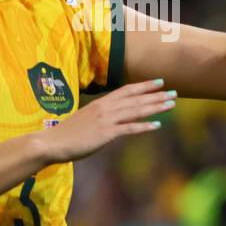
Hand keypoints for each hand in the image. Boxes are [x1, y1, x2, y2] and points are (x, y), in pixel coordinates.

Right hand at [39, 79, 173, 163]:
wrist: (51, 143)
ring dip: (155, 107)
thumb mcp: (87, 119)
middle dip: (156, 96)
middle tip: (174, 93)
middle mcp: (105, 108)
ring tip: (171, 105)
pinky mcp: (105, 133)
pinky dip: (144, 126)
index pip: (127, 90)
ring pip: (136, 111)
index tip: (160, 82)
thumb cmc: (68, 134)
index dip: (144, 86)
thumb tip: (115, 119)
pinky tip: (157, 125)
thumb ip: (103, 116)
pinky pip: (128, 128)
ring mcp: (105, 120)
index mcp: (101, 103)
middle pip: (136, 99)